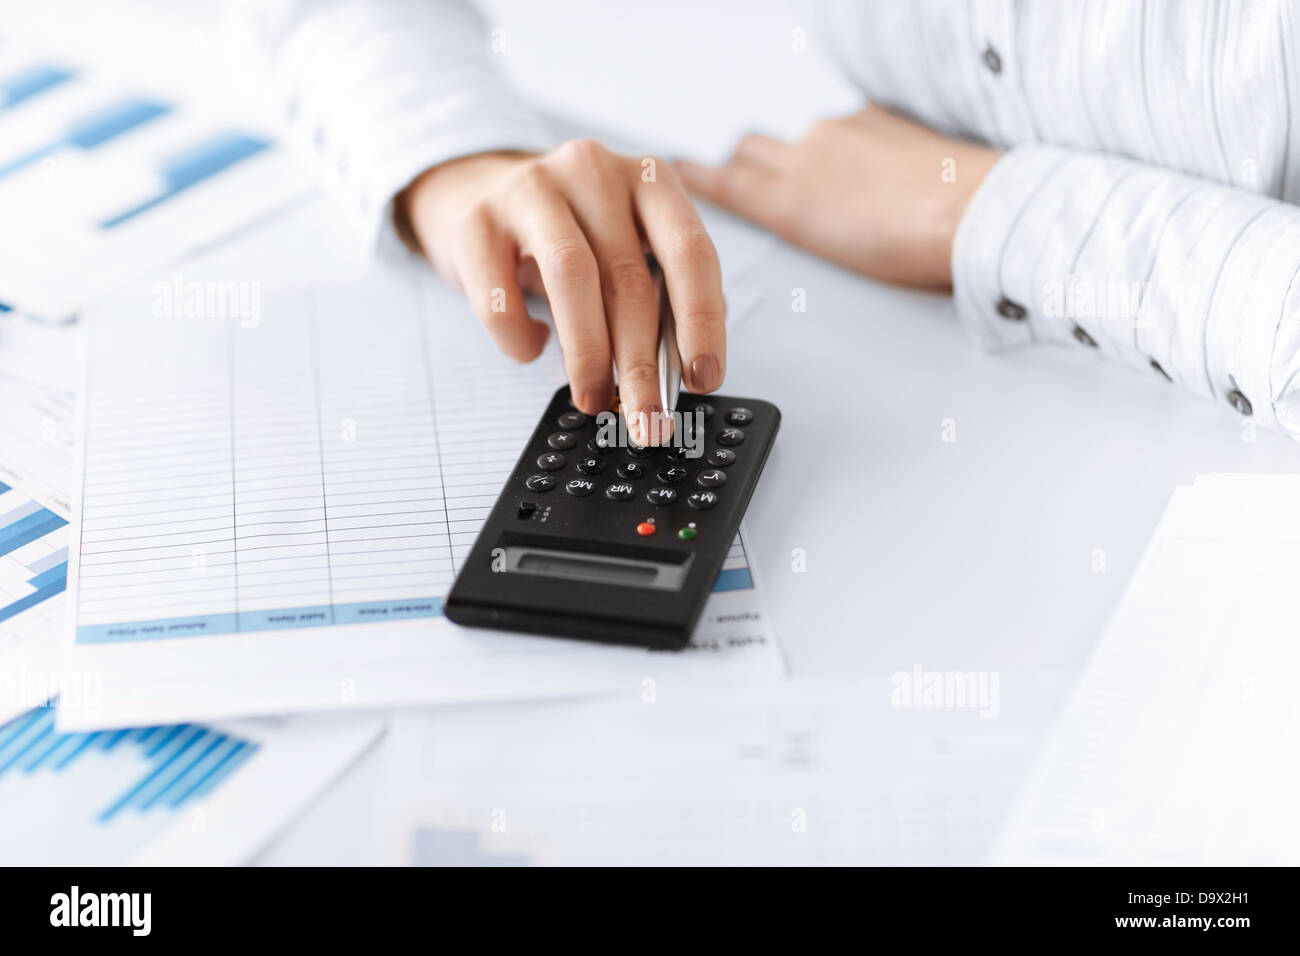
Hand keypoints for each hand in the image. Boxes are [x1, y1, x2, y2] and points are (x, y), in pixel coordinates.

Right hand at [397, 141, 725, 443]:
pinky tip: (534, 348)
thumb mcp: (626, 244)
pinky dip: (521, 338)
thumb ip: (660, 294)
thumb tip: (682, 370)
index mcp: (649, 179)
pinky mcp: (477, 221)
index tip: (703, 378)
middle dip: (642, 364)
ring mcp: (531, 189)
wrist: (477, 191)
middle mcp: (594, 172)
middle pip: (629, 278)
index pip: (690, 253)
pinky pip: (502, 297)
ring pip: (571, 280)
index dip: (701, 322)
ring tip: (594, 399)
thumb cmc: (569, 231)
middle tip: (648, 418)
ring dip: (588, 356)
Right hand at [675, 104, 1001, 288]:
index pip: (724, 181)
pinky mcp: (873, 118)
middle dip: (743, 161)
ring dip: (796, 153)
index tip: (678, 171)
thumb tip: (800, 224)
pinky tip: (864, 163)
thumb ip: (807, 230)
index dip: (696, 177)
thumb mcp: (837, 262)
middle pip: (751, 147)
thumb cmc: (914, 251)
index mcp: (788, 202)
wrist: (972, 213)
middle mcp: (803, 156)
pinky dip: (840, 142)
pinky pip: (839, 123)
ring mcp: (837, 131)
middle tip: (746, 176)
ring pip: (795, 135)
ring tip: (818, 181)